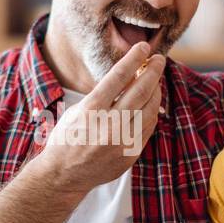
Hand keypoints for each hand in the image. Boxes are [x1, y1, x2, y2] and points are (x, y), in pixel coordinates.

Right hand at [31, 42, 164, 193]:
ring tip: (156, 79)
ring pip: (151, 108)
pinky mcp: (131, 154)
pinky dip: (153, 110)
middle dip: (153, 70)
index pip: (118, 76)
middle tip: (159, 59)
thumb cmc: (67, 137)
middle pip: (141, 90)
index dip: (134, 58)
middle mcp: (108, 125)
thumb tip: (128, 76)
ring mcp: (122, 142)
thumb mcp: (77, 110)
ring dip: (156, 89)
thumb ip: (101, 95)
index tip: (144, 47)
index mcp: (90, 110)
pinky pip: (149, 126)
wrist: (64, 175)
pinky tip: (152, 101)